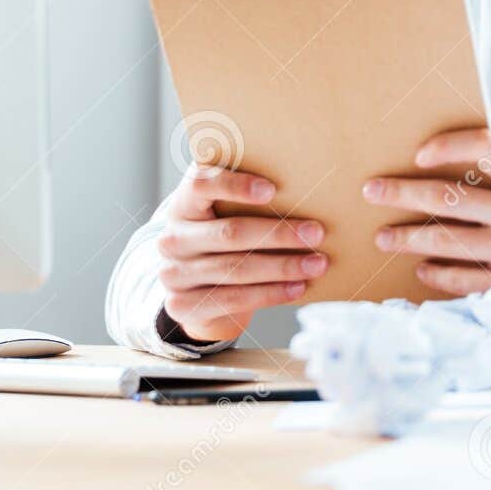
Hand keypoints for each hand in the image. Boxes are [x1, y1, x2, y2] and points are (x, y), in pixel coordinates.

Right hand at [155, 164, 327, 342]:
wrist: (193, 285)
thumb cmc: (222, 234)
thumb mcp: (222, 211)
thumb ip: (245, 196)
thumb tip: (300, 186)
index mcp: (182, 203)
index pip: (201, 184)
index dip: (235, 185)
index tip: (272, 190)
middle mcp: (172, 237)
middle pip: (230, 233)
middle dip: (278, 233)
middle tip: (317, 233)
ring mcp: (174, 273)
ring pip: (236, 269)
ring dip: (282, 267)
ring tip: (317, 264)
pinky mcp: (181, 305)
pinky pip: (233, 299)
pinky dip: (270, 294)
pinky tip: (297, 287)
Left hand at [363, 128, 490, 330]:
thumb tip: (438, 154)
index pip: (487, 146)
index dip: (449, 144)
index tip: (418, 153)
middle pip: (450, 198)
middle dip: (403, 193)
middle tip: (372, 191)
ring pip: (447, 242)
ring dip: (407, 239)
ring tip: (383, 236)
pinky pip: (459, 280)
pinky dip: (435, 274)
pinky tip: (420, 268)